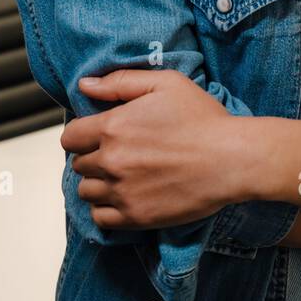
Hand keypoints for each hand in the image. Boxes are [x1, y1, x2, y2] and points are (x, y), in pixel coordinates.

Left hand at [61, 68, 240, 229]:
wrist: (231, 159)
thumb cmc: (202, 118)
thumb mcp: (165, 84)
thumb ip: (120, 82)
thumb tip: (84, 85)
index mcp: (114, 127)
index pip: (69, 137)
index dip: (81, 133)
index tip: (97, 133)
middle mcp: (111, 162)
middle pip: (79, 164)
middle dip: (93, 156)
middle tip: (118, 151)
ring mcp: (122, 192)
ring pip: (86, 191)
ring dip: (98, 182)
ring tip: (121, 174)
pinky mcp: (135, 217)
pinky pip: (100, 218)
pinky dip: (106, 208)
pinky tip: (124, 195)